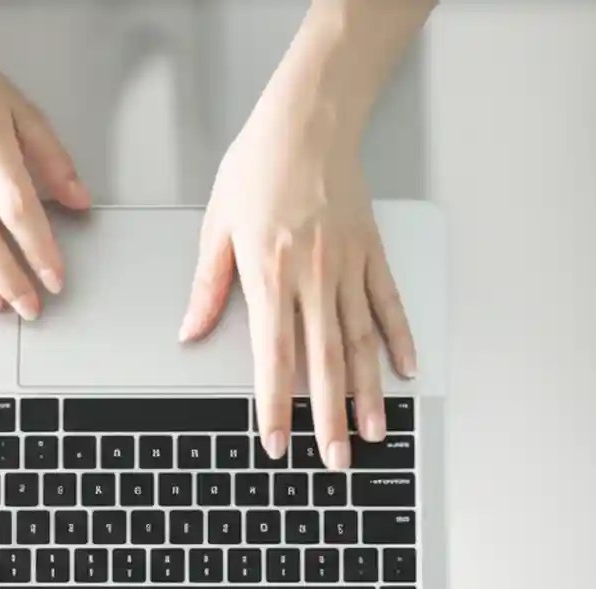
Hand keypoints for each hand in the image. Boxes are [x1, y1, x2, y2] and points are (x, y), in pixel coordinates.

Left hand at [178, 99, 416, 468]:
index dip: (275, 406)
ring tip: (375, 432)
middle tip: (335, 460)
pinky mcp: (372, 252)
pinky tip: (405, 372)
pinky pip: (388, 304)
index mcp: (268, 275)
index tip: (277, 442)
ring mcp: (348, 267)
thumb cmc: (257, 166)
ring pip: (361, 342)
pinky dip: (399, 340)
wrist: (308, 121)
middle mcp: (312, 278)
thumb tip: (190, 332)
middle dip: (329, 418)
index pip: (272, 357)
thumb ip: (208, 286)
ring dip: (368, 393)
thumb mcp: (217, 225)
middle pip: (323, 362)